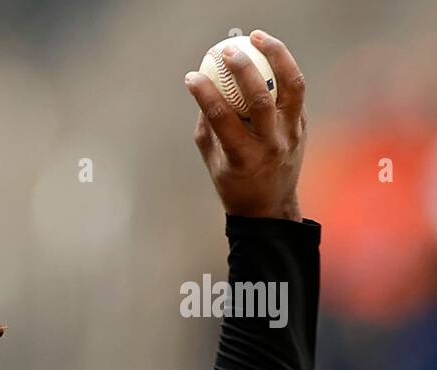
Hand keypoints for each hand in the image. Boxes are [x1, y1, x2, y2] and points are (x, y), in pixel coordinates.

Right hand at [185, 30, 306, 220]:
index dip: (204, 93)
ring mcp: (292, 133)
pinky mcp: (303, 124)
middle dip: (242, 69)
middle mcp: (271, 144)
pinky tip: (269, 54)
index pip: (221, 117)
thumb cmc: (233, 182)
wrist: (270, 206)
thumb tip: (203, 88)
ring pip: (291, 86)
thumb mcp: (213, 160)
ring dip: (277, 56)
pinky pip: (295, 90)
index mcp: (242, 157)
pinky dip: (282, 69)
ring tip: (258, 37)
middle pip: (260, 98)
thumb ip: (208, 126)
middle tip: (226, 50)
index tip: (192, 75)